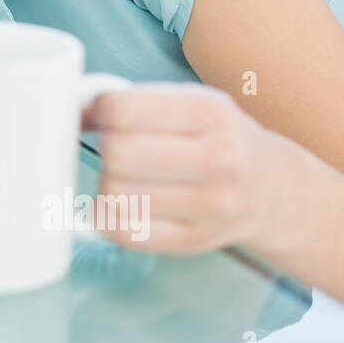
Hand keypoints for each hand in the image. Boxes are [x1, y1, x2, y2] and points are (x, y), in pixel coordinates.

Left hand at [80, 82, 302, 254]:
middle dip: (105, 148)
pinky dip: (111, 218)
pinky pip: (125, 232)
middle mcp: (218, 158)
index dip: (99, 111)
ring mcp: (211, 205)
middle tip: (116, 148)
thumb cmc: (215, 137)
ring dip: (108, 184)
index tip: (104, 115)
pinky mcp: (195, 241)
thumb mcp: (187, 101)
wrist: (270, 187)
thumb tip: (73, 110)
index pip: (122, 111)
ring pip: (115, 196)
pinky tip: (126, 204)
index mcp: (210, 112)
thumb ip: (132, 101)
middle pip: (117, 155)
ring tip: (125, 176)